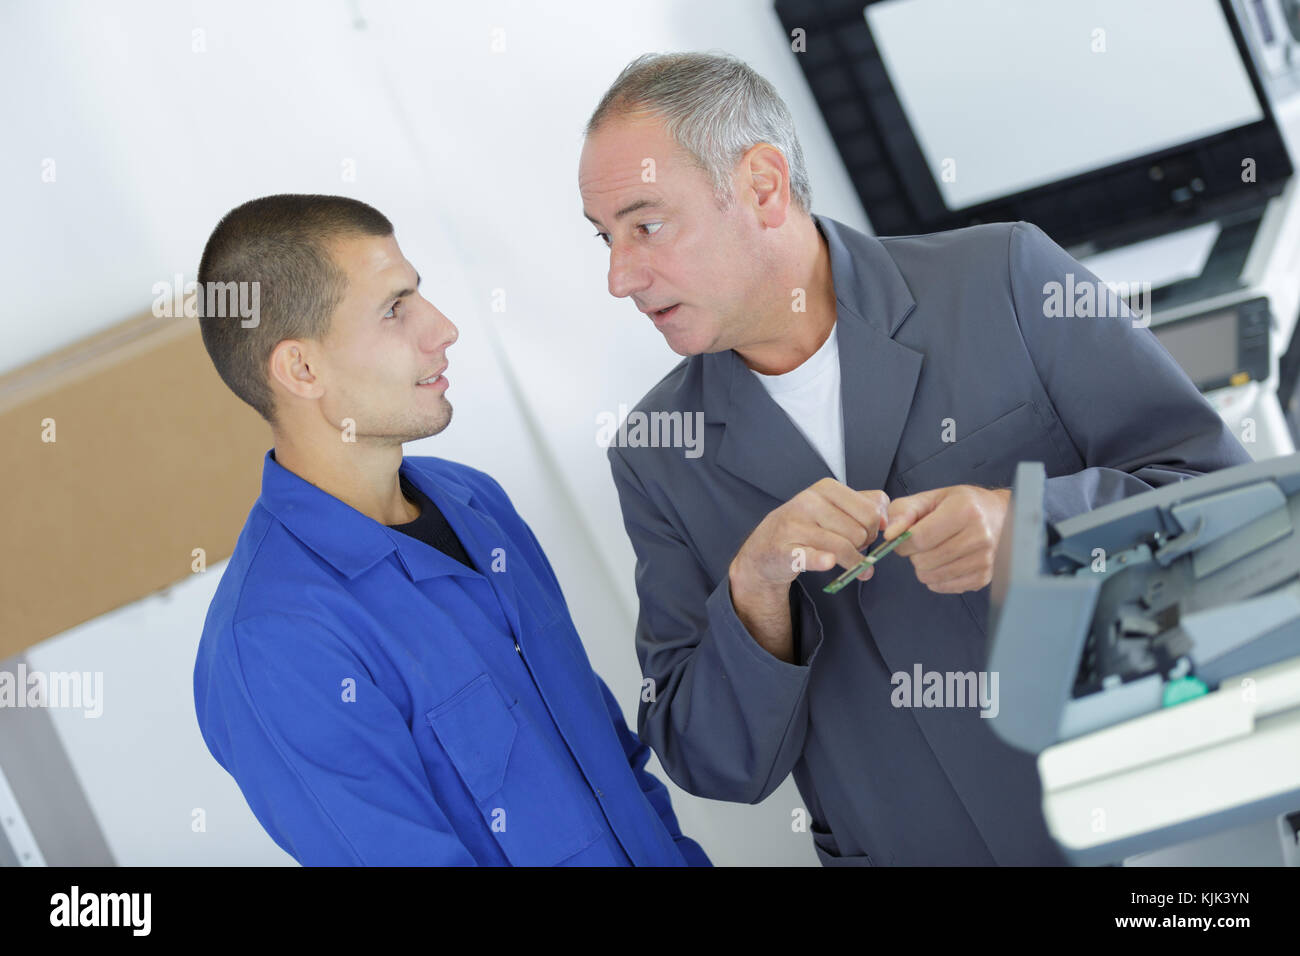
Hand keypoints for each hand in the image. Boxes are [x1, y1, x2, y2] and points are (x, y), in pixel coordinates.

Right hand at [730, 477, 889, 593]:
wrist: (766, 547)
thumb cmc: (806, 526)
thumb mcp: (834, 506)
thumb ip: (866, 504)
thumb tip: (886, 520)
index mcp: (826, 488)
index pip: (870, 511)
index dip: (874, 529)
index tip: (867, 536)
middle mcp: (809, 502)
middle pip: (859, 532)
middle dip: (862, 546)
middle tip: (854, 551)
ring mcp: (795, 525)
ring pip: (843, 547)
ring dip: (852, 563)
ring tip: (852, 566)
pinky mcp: (785, 549)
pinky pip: (811, 556)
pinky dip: (822, 560)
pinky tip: (829, 563)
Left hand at [882, 485, 1010, 593]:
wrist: (1001, 517)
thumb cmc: (963, 505)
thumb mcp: (932, 498)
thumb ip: (904, 511)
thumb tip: (888, 534)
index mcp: (965, 511)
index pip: (919, 538)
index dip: (902, 542)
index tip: (903, 537)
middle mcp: (979, 537)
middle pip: (924, 561)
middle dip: (914, 553)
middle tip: (924, 542)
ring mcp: (984, 560)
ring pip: (931, 577)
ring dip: (924, 566)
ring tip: (935, 550)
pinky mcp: (983, 578)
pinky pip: (943, 587)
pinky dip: (936, 577)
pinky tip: (946, 561)